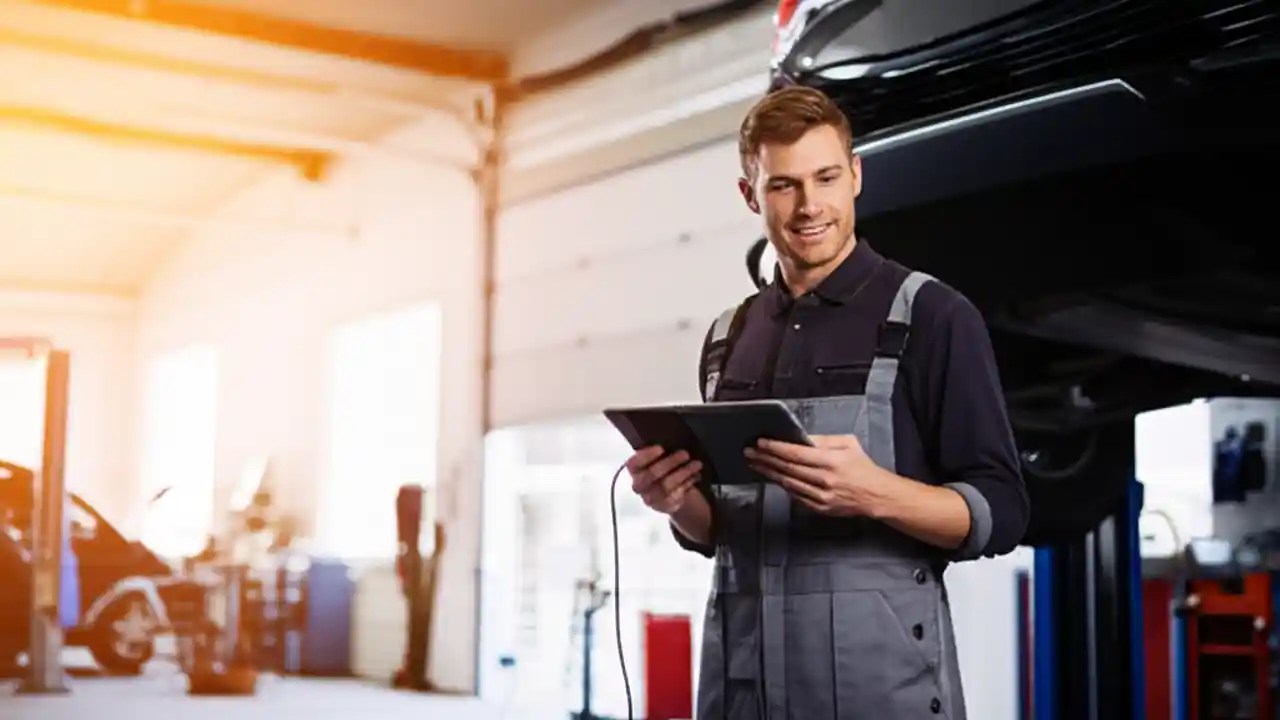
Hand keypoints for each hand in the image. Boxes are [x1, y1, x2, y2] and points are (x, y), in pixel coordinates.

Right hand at [627, 445, 703, 515]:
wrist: (668, 490)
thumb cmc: (663, 466)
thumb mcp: (659, 457)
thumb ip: (660, 451)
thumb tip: (671, 440)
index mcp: (634, 470)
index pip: (634, 463)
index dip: (646, 456)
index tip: (661, 448)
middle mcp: (638, 485)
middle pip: (652, 474)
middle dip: (670, 462)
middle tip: (685, 454)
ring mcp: (649, 498)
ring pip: (665, 486)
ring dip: (683, 473)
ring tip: (696, 464)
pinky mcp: (662, 507)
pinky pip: (675, 497)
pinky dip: (687, 485)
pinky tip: (695, 476)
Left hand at [744, 434, 887, 515]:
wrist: (876, 496)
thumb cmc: (863, 468)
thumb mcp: (848, 444)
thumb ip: (824, 440)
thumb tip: (802, 438)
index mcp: (831, 461)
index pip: (796, 453)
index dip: (776, 448)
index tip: (762, 443)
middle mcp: (824, 479)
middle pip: (788, 468)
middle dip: (766, 459)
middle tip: (750, 452)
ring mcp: (821, 496)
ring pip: (788, 483)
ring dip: (769, 473)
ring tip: (756, 464)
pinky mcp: (819, 508)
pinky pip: (795, 495)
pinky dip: (783, 485)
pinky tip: (773, 477)